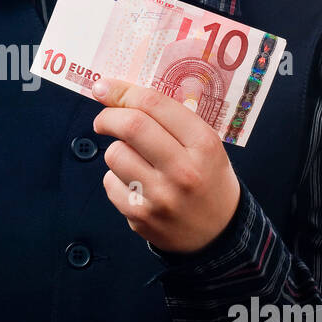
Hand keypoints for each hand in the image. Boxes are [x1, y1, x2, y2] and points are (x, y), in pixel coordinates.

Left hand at [91, 77, 240, 252]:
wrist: (217, 233)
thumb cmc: (207, 179)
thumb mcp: (204, 145)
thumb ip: (169, 119)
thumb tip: (118, 93)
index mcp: (203, 144)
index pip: (155, 104)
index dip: (122, 91)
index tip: (104, 88)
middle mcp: (184, 170)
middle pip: (131, 126)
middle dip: (108, 116)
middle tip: (103, 120)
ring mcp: (161, 196)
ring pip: (115, 155)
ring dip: (116, 151)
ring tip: (133, 160)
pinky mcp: (141, 217)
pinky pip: (110, 183)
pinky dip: (117, 179)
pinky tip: (136, 185)